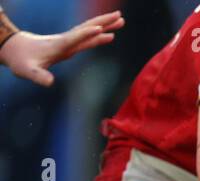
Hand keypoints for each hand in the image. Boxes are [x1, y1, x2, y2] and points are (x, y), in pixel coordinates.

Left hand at [1, 11, 123, 86]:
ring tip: (121, 20)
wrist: (16, 48)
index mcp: (58, 46)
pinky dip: (99, 35)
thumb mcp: (27, 71)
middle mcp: (65, 40)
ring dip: (105, 25)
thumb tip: (50, 83)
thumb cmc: (21, 61)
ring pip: (89, 30)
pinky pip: (88, 37)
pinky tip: (109, 35)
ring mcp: (68, 41)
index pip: (74, 38)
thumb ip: (38, 76)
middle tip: (119, 16)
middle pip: (86, 28)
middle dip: (103, 22)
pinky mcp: (69, 44)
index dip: (86, 34)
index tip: (99, 29)